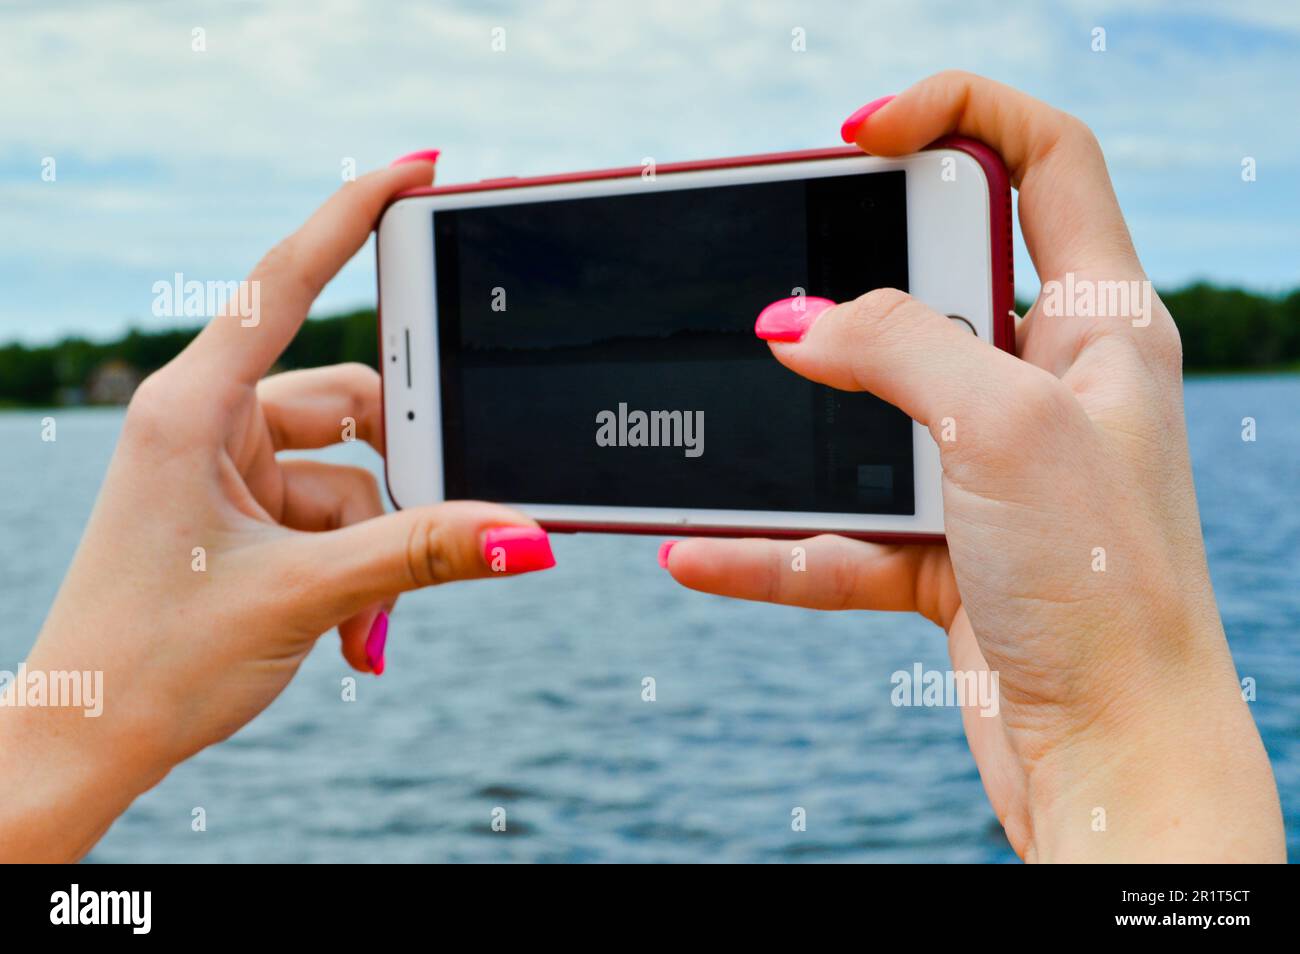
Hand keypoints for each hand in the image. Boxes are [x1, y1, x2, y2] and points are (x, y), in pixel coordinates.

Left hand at [0, 159, 555, 860]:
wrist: (90, 739)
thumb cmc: (151, 658)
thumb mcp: (302, 594)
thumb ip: (423, 553)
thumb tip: (527, 536)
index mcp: (193, 409)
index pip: (286, 286)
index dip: (354, 217)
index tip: (418, 171)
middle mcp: (211, 426)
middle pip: (349, 405)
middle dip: (399, 476)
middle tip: (449, 512)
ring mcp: (230, 473)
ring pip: (354, 475)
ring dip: (378, 544)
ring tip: (361, 615)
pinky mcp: (246, 515)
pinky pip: (338, 518)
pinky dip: (358, 569)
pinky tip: (351, 631)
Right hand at [663, 72, 1284, 861]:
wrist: (1115, 760)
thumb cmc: (1108, 590)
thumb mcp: (1004, 427)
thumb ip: (896, 346)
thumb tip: (796, 323)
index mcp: (1098, 323)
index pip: (1045, 161)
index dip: (958, 115)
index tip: (861, 136)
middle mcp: (1048, 388)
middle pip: (934, 284)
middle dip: (852, 288)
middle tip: (785, 294)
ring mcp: (992, 473)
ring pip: (870, 421)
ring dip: (796, 432)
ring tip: (723, 422)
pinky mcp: (948, 552)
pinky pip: (842, 532)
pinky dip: (775, 547)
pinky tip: (701, 553)